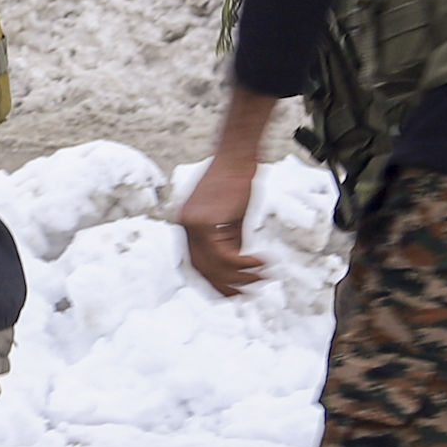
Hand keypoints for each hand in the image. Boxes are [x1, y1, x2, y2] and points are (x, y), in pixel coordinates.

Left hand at [172, 89, 280, 299]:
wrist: (238, 154)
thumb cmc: (238, 178)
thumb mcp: (231, 214)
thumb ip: (230, 239)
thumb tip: (237, 263)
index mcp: (187, 222)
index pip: (196, 261)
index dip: (215, 280)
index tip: (234, 291)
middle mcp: (184, 224)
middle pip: (201, 268)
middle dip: (226, 285)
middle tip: (249, 292)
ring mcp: (191, 223)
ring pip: (213, 265)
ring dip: (239, 277)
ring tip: (262, 278)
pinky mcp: (204, 222)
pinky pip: (223, 255)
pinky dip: (243, 264)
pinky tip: (261, 264)